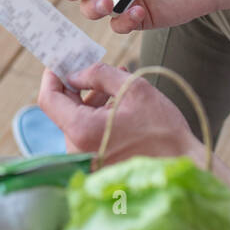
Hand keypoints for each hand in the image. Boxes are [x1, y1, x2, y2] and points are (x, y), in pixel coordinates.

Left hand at [37, 63, 198, 164]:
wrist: (182, 168)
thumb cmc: (162, 131)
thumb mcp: (133, 89)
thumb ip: (98, 74)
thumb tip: (75, 73)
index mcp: (81, 130)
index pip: (48, 99)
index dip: (52, 76)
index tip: (62, 61)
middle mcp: (77, 150)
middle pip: (64, 109)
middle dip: (78, 85)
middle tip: (94, 66)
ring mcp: (85, 161)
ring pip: (78, 121)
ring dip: (92, 100)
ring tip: (117, 83)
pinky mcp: (96, 166)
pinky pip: (88, 134)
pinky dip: (98, 116)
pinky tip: (119, 104)